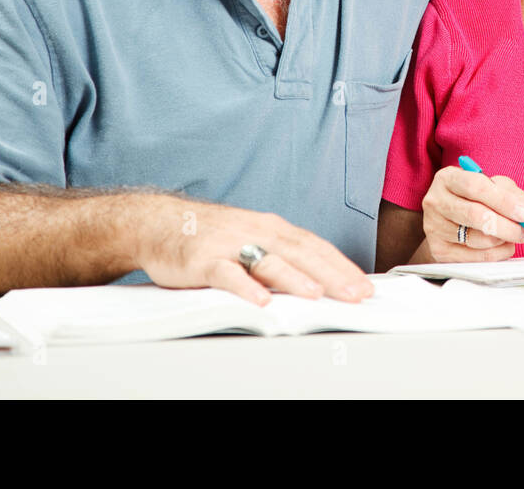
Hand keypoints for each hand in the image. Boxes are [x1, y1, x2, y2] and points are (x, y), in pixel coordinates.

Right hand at [137, 195, 374, 306]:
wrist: (160, 222)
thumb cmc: (211, 236)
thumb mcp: (252, 239)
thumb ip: (280, 257)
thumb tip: (317, 279)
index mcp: (272, 228)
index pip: (315, 247)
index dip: (341, 266)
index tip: (364, 285)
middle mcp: (256, 232)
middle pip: (301, 254)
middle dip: (331, 274)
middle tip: (355, 294)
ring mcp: (230, 245)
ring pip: (268, 261)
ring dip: (294, 278)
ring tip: (316, 295)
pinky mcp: (204, 260)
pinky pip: (227, 274)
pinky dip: (245, 287)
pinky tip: (260, 301)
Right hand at [421, 165, 523, 262]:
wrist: (448, 220)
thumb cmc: (473, 199)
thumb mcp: (493, 188)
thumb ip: (515, 196)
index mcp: (448, 178)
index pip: (476, 187)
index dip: (504, 201)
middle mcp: (436, 201)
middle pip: (475, 215)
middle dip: (508, 225)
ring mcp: (434, 227)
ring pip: (478, 239)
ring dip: (504, 240)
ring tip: (513, 235)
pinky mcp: (438, 250)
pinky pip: (476, 258)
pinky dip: (497, 253)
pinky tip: (503, 245)